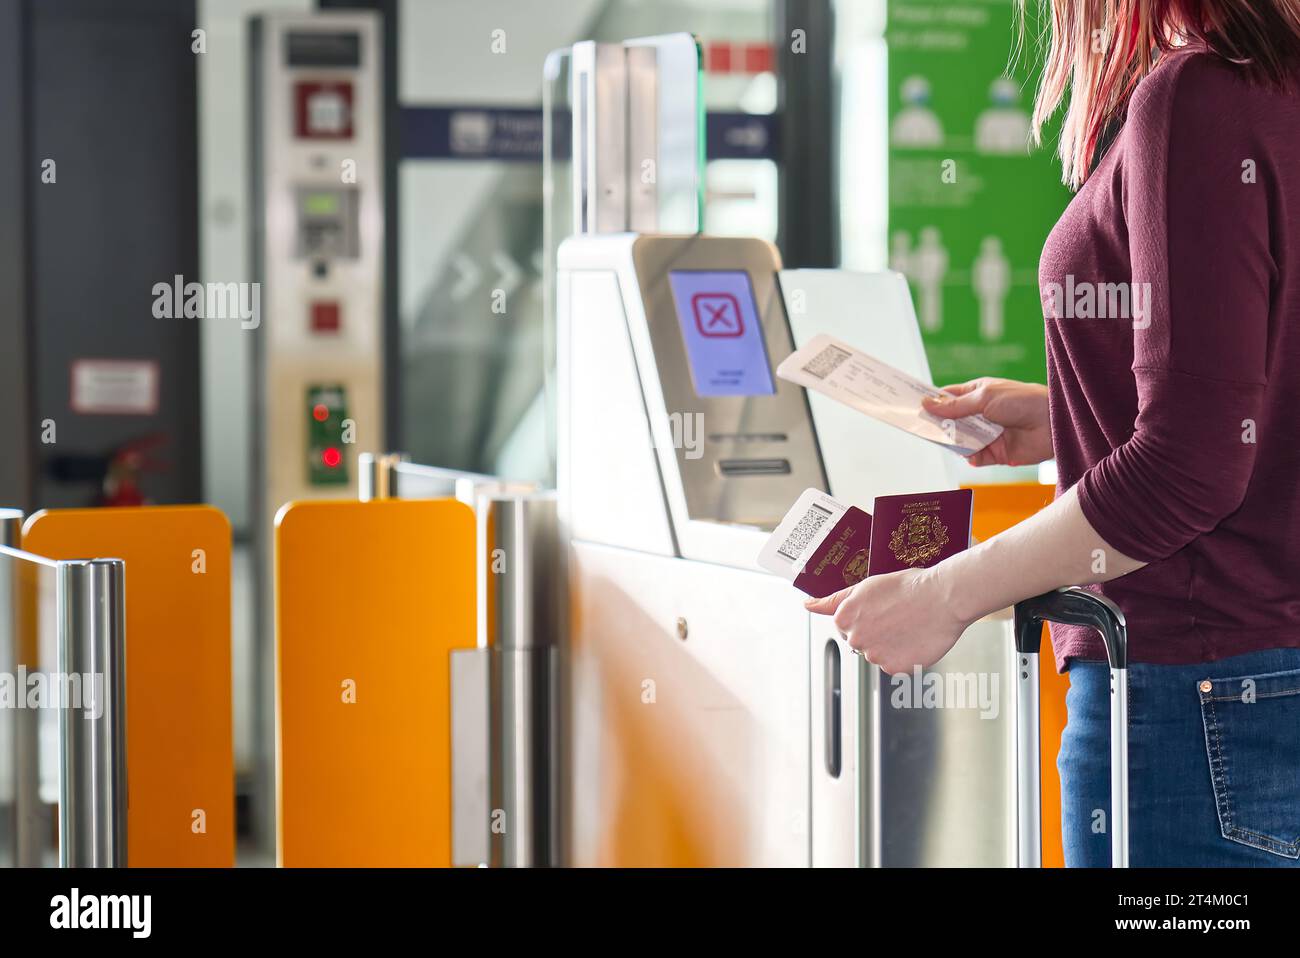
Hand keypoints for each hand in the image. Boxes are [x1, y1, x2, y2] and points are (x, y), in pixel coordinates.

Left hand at [804, 567, 968, 673]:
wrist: (943, 596)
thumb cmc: (909, 587)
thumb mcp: (866, 586)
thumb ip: (834, 601)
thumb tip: (808, 605)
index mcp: (844, 618)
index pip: (846, 627)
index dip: (866, 618)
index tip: (882, 611)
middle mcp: (855, 640)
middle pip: (861, 644)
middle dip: (876, 634)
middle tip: (898, 618)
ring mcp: (874, 657)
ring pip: (879, 656)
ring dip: (891, 646)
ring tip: (909, 626)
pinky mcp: (894, 669)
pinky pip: (896, 667)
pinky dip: (906, 658)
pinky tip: (916, 639)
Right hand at [921, 378, 1051, 466]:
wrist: (1054, 423)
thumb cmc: (1022, 401)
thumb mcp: (985, 398)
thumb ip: (955, 406)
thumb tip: (926, 404)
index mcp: (978, 394)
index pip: (948, 398)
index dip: (931, 402)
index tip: (912, 405)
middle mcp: (980, 415)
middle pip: (950, 422)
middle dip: (938, 425)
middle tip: (921, 428)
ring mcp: (987, 434)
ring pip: (960, 441)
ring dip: (955, 442)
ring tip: (949, 441)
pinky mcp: (996, 453)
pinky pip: (975, 458)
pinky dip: (971, 457)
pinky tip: (972, 454)